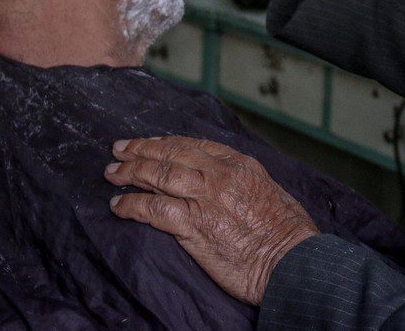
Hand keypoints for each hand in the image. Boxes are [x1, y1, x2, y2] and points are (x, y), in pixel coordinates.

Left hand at [105, 136, 319, 304]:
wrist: (292, 262)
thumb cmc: (287, 233)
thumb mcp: (269, 191)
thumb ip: (242, 181)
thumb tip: (224, 182)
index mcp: (239, 165)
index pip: (194, 145)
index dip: (166, 142)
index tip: (150, 143)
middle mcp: (220, 176)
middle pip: (171, 155)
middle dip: (141, 150)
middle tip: (119, 149)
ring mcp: (207, 200)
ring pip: (159, 176)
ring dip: (131, 172)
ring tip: (112, 173)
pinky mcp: (195, 227)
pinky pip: (155, 210)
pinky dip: (132, 206)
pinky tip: (118, 206)